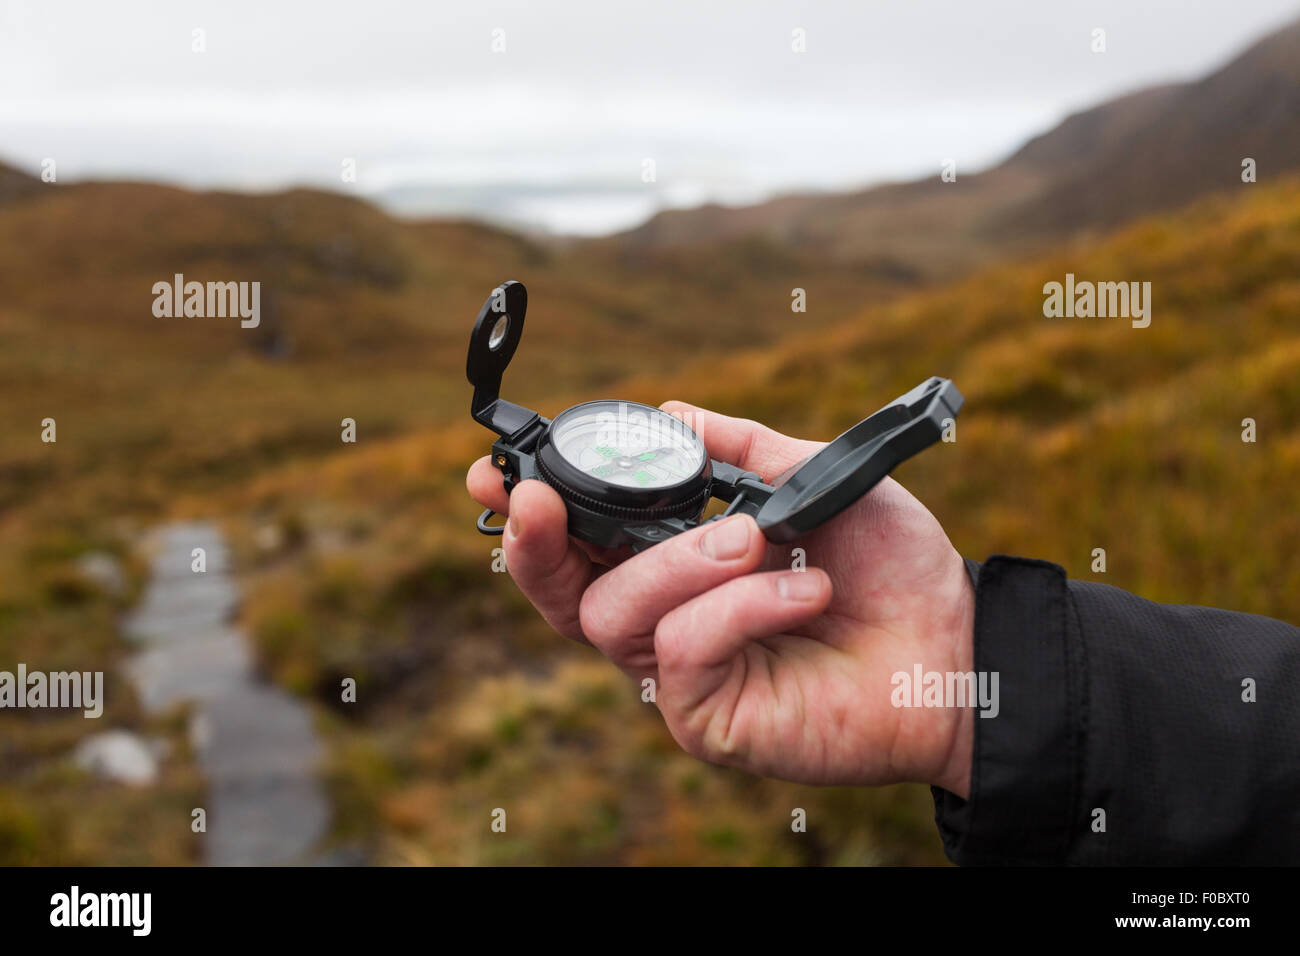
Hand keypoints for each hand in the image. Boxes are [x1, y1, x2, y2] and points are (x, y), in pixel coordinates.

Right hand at [466, 403, 974, 796]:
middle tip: (540, 497)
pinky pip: (684, 650)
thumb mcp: (807, 479)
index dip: (528, 511)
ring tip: (757, 538)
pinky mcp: (710, 720)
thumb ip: (735, 448)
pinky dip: (740, 605)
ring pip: (616, 615)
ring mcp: (683, 676)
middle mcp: (666, 621)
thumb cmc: (886, 565)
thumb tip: (665, 415)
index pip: (578, 544)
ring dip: (682, 562)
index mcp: (676, 566)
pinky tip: (804, 587)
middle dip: (538, 542)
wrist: (954, 638)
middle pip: (562, 593)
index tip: (493, 469)